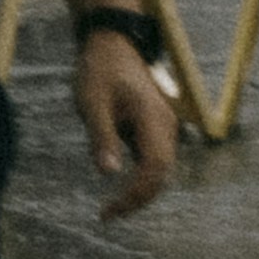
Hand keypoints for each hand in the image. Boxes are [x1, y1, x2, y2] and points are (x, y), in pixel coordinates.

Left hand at [76, 29, 181, 216]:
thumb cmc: (100, 70)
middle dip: (138, 199)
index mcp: (154, 120)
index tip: (110, 210)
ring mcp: (163, 127)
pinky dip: (139, 175)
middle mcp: (166, 127)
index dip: (136, 195)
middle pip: (161, 175)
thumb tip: (108, 173)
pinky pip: (152, 158)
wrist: (112, 43)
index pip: (155, 170)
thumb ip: (101, 136)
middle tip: (107, 215)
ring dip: (139, 190)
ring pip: (159, 169)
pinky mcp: (154, 127)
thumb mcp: (92, 102)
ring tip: (111, 207)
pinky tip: (118, 184)